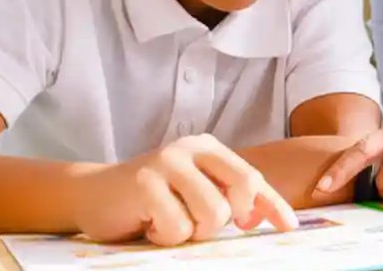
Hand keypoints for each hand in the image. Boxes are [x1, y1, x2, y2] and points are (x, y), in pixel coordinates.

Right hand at [72, 134, 297, 245]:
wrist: (92, 195)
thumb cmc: (150, 200)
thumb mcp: (193, 193)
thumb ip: (226, 199)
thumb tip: (258, 218)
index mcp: (207, 148)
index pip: (252, 177)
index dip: (273, 204)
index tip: (290, 227)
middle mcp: (189, 148)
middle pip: (241, 188)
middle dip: (228, 218)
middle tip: (200, 224)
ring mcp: (166, 162)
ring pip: (211, 213)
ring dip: (191, 231)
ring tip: (168, 222)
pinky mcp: (143, 182)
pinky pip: (177, 226)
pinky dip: (164, 236)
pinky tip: (147, 223)